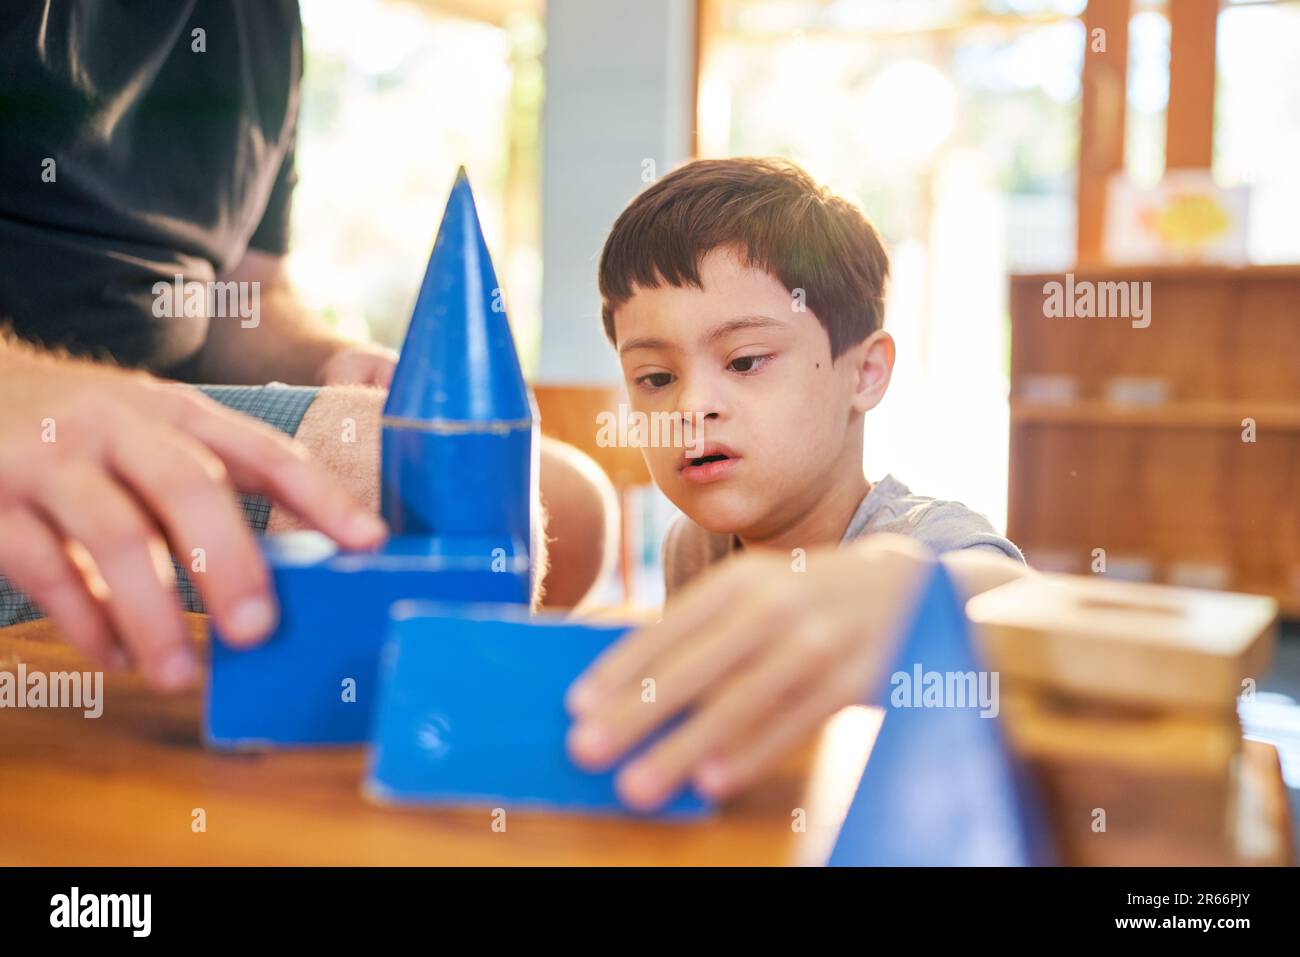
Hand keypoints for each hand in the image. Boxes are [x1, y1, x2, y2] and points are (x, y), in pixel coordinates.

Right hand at [0, 343, 387, 690]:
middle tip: (258, 630)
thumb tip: (298, 567)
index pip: (263, 453)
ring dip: (154, 612)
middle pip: (188, 488)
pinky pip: (42, 569)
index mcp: (176, 413)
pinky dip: (84, 622)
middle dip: (229, 562)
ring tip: (180, 673)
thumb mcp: (154, 433)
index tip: (370, 542)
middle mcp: (118, 428)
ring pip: (114, 536)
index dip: (321, 497)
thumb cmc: (88, 434)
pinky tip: (116, 657)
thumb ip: (213, 486)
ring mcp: (52, 463)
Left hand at [565, 534, 935, 809]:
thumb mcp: (762, 591)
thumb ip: (707, 630)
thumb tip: (629, 682)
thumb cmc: (813, 598)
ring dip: (684, 747)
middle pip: (694, 667)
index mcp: (744, 580)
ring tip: (638, 783)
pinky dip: (751, 753)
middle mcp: (777, 604)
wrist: (914, 586)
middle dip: (634, 713)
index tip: (577, 705)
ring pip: (739, 701)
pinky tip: (713, 780)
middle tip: (586, 749)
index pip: (670, 627)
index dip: (621, 668)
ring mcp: (818, 640)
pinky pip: (793, 722)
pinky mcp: (855, 676)